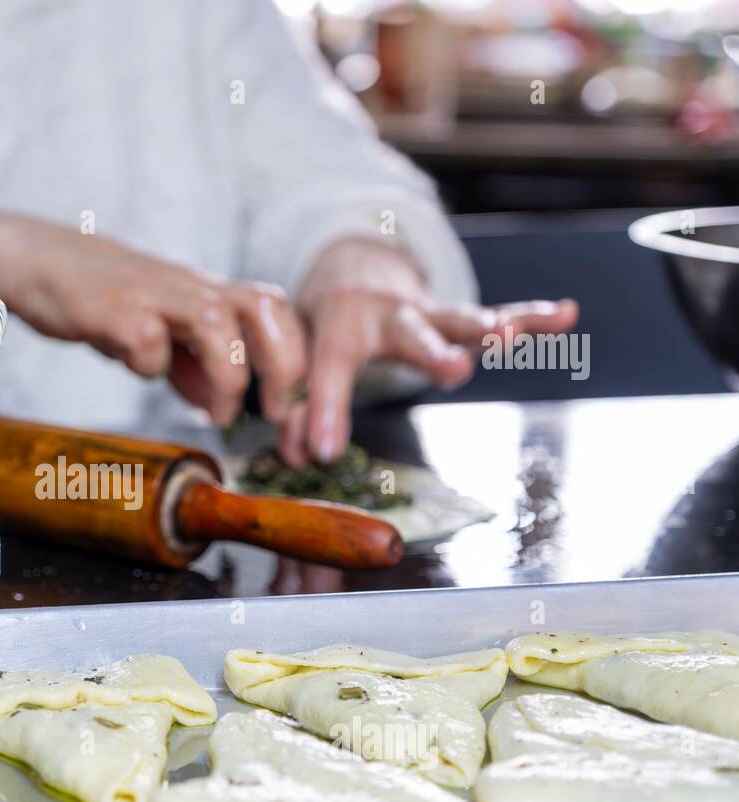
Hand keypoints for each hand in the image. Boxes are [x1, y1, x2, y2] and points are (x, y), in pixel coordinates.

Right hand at [0, 210, 306, 426]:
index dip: (292, 355)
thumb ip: (191, 365)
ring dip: (227, 372)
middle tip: (269, 411)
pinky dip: (151, 364)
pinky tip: (137, 368)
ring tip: (218, 411)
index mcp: (204, 291)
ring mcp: (151, 294)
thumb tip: (220, 405)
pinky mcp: (111, 309)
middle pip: (263, 307)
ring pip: (215, 321)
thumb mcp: (157, 330)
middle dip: (280, 362)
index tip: (282, 404)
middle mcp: (187, 288)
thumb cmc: (102, 299)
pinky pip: (146, 338)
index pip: (273, 308)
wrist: (38, 261)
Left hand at [287, 238, 579, 465]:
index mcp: (339, 325)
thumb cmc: (325, 331)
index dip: (323, 411)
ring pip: (461, 320)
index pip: (329, 370)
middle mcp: (390, 315)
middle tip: (453, 369)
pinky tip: (566, 314)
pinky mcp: (459, 320)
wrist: (353, 279)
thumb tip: (302, 458)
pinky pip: (502, 317)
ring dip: (486, 329)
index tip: (321, 452)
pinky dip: (534, 318)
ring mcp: (430, 315)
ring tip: (509, 336)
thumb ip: (300, 410)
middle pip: (410, 335)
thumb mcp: (301, 363)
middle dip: (431, 354)